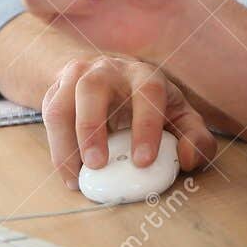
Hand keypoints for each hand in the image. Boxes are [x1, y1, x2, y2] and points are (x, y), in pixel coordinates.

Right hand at [40, 55, 215, 188]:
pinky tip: (70, 173)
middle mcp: (108, 70)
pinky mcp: (57, 91)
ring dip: (67, 142)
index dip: (146, 125)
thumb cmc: (152, 105)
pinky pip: (49, 117)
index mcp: (145, 74)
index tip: (143, 161)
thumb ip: (196, 139)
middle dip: (92, 128)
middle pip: (93, 88)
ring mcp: (77, 78)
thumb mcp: (180, 118)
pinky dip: (57, 148)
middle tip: (98, 165)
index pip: (148, 91)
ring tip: (78, 176)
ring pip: (63, 103)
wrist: (111, 78)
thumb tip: (187, 159)